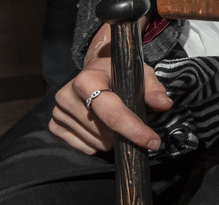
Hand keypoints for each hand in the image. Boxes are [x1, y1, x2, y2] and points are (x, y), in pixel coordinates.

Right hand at [48, 23, 171, 153]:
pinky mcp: (54, 125)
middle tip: (132, 121)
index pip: (112, 113)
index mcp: (87, 80)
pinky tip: (101, 127)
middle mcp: (67, 96)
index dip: (134, 130)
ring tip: (115, 121)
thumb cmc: (119, 72)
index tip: (152, 141)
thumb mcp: (140, 73)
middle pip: (105, 131)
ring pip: (96, 142)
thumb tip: (164, 104)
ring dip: (112, 139)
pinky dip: (98, 143)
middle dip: (125, 133)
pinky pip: (83, 147)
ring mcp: (58, 112)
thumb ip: (153, 89)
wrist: (95, 70)